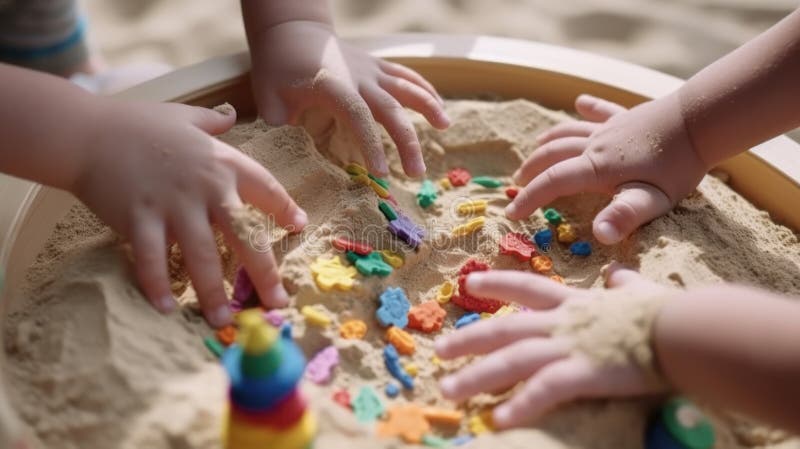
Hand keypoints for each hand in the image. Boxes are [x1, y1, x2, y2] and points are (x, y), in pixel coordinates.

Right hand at [73, 100, 306, 327]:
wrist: (85, 131)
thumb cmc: (138, 123)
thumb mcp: (185, 116)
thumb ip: (212, 122)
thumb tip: (231, 115)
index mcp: (223, 162)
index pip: (266, 188)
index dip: (285, 208)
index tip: (299, 227)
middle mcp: (205, 187)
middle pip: (244, 235)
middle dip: (264, 272)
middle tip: (277, 303)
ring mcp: (172, 205)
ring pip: (202, 256)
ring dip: (213, 291)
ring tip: (224, 320)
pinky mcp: (138, 220)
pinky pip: (152, 260)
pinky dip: (158, 285)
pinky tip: (166, 309)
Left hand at [247, 20, 449, 176]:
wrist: (291, 29)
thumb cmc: (277, 68)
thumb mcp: (268, 100)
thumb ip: (280, 131)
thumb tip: (291, 160)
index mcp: (332, 86)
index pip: (357, 117)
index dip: (371, 145)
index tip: (381, 173)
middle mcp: (358, 76)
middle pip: (391, 108)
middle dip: (407, 142)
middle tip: (417, 173)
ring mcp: (371, 69)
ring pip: (407, 87)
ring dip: (429, 107)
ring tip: (445, 127)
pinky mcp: (377, 65)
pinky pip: (407, 76)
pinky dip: (426, 90)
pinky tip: (440, 106)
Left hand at [435, 265, 668, 427]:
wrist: (686, 329)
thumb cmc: (666, 312)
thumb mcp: (640, 291)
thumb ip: (625, 283)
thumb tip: (620, 274)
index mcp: (574, 304)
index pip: (527, 288)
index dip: (497, 284)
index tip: (469, 283)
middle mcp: (562, 323)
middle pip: (505, 329)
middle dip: (469, 339)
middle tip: (439, 351)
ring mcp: (570, 346)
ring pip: (512, 360)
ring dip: (478, 376)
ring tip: (448, 390)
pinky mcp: (584, 372)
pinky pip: (544, 390)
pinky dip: (521, 405)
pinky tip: (499, 420)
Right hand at [506, 93, 708, 244]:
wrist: (701, 121)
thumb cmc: (678, 165)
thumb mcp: (654, 199)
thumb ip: (624, 216)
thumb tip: (599, 236)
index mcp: (596, 168)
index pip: (552, 183)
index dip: (529, 199)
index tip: (511, 213)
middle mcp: (594, 145)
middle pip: (552, 156)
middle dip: (531, 171)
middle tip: (518, 184)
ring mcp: (609, 128)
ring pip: (567, 132)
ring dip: (548, 143)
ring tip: (535, 150)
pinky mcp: (626, 117)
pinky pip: (600, 110)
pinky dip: (587, 108)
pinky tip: (579, 102)